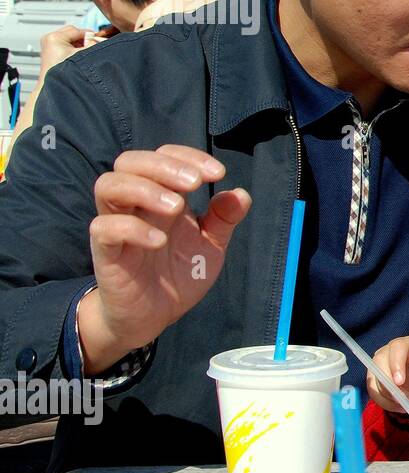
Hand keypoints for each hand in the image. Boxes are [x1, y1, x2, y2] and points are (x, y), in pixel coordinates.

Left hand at [37, 26, 94, 81]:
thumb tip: (99, 39)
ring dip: (78, 42)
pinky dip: (72, 46)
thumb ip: (92, 45)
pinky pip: (64, 42)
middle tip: (91, 46)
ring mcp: (47, 43)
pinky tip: (76, 55)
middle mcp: (49, 38)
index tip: (98, 41)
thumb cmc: (63, 73)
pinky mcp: (49, 48)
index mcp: (54, 38)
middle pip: (72, 32)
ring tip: (83, 52)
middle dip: (83, 39)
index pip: (78, 31)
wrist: (52, 85)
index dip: (90, 36)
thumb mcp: (81, 56)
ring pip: (69, 37)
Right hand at [79, 146, 251, 372]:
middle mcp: (136, 204)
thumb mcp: (210, 245)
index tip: (218, 173)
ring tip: (176, 207)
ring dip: (145, 189)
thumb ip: (223, 219)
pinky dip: (132, 229)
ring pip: (108, 185)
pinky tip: (159, 242)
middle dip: (164, 165)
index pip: (164, 156)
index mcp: (162, 195)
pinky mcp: (105, 251)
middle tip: (195, 183)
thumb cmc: (178, 275)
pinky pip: (104, 228)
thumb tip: (240, 194)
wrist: (153, 316)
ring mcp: (117, 225)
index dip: (189, 157)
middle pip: (130, 161)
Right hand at [367, 335, 408, 412]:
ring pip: (376, 383)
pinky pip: (375, 393)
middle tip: (407, 402)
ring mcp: (380, 365)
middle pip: (380, 366)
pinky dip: (387, 404)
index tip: (400, 382)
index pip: (397, 347)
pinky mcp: (376, 379)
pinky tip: (403, 407)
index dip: (396, 363)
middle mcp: (389, 351)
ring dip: (391, 399)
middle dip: (392, 388)